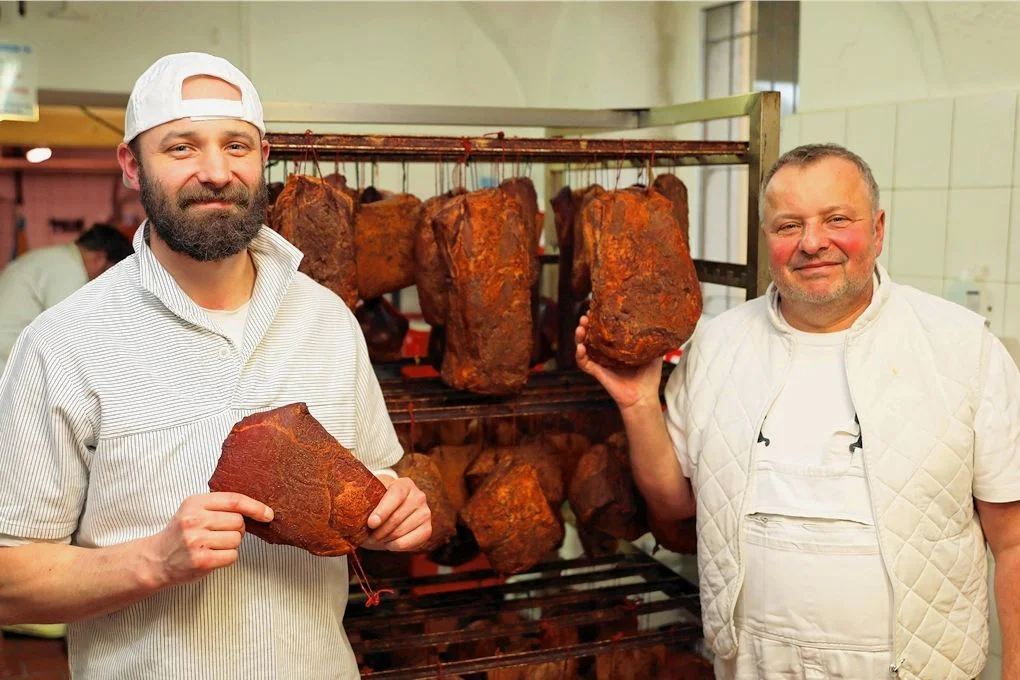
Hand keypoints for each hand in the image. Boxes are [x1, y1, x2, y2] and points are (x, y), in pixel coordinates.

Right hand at [144, 492, 272, 587]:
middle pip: (238, 521)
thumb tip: (255, 508)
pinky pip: (232, 556)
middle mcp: (194, 520)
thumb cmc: (180, 534)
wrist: (155, 559)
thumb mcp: (193, 510)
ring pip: (237, 539)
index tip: (268, 514)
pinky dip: (228, 557)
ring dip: (232, 544)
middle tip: (221, 534)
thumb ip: (217, 506)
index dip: (255, 507)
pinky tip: (213, 556)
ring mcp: (197, 541)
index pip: (234, 500)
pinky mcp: (201, 560)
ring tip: (213, 545)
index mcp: (194, 502)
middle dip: (237, 529)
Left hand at [361, 476, 431, 551]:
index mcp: (405, 484)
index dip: (383, 510)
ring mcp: (425, 513)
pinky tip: (388, 543)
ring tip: (377, 538)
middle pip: (397, 517)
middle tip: (368, 537)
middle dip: (379, 531)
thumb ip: (364, 500)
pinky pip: (410, 542)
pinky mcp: (428, 529)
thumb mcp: (372, 497)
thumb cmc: (379, 504)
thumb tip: (350, 509)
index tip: (371, 523)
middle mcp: (419, 496)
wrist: (393, 512)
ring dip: (385, 539)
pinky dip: (395, 546)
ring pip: (401, 531)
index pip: (396, 495)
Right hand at [575, 315, 662, 411]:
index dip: (599, 319)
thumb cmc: (649, 376)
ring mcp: (600, 362)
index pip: (604, 329)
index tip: (598, 307)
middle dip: (586, 324)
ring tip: (580, 327)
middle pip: (591, 335)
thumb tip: (660, 321)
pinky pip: (584, 363)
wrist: (644, 395)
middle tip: (586, 315)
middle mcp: (606, 352)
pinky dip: (579, 355)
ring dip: (579, 336)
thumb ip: (653, 339)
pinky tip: (580, 347)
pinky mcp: (597, 372)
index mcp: (617, 346)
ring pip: (583, 346)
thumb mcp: (653, 352)